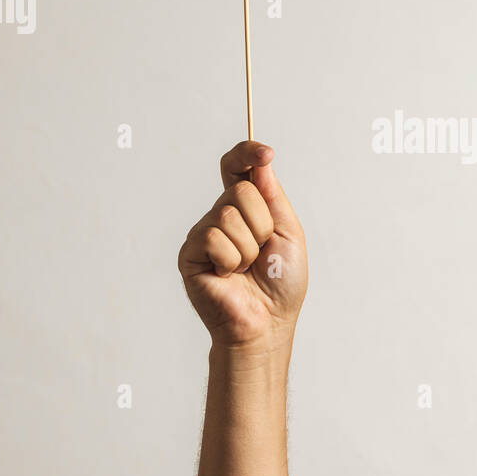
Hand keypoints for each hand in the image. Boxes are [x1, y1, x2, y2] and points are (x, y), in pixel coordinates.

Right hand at [178, 141, 306, 349]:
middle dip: (263, 224)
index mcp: (246, 209)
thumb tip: (260, 162)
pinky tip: (229, 276)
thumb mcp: (287, 232)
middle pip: (241, 191)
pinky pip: (213, 238)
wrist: (267, 322)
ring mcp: (203, 234)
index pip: (237, 169)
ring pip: (228, 215)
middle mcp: (221, 217)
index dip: (247, 154)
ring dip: (249, 247)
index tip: (265, 153)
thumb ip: (273, 196)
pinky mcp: (189, 254)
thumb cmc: (280, 283)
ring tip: (246, 268)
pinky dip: (231, 260)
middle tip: (262, 252)